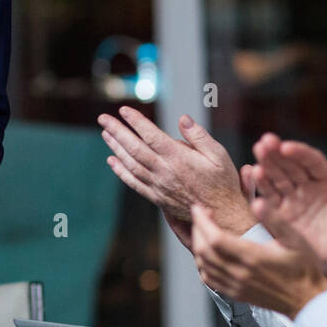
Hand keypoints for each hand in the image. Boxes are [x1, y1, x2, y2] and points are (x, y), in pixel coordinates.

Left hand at [98, 107, 254, 239]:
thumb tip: (182, 118)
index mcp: (179, 159)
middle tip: (103, 118)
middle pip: (134, 148)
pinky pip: (134, 182)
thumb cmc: (223, 182)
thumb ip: (199, 136)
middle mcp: (165, 172)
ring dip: (116, 148)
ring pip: (131, 164)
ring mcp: (158, 186)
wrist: (222, 216)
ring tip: (105, 133)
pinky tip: (112, 160)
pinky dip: (120, 171)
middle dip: (117, 131)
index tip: (123, 110)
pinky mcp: (157, 197)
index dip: (135, 122)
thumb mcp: (219, 155)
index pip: (151, 135)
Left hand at [192, 203, 326, 318]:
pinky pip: (209, 279)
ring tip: (203, 231)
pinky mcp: (235, 294)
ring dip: (197, 246)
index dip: (202, 221)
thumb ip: (274, 219)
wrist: (308, 299)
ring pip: (203, 265)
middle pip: (203, 251)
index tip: (199, 208)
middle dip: (196, 230)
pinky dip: (202, 265)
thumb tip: (257, 201)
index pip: (214, 238)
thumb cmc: (303, 268)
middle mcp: (239, 273)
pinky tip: (207, 254)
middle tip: (201, 216)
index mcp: (252, 257)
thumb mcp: (294, 239)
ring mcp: (235, 285)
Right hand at [251, 134, 326, 283]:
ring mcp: (293, 199)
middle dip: (277, 154)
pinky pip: (270, 197)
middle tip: (264, 143)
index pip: (312, 162)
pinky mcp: (281, 214)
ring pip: (277, 178)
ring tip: (256, 154)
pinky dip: (261, 186)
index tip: (286, 146)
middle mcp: (308, 186)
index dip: (299, 153)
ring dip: (266, 165)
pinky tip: (253, 174)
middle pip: (290, 166)